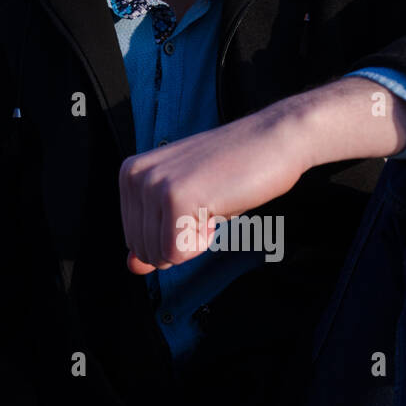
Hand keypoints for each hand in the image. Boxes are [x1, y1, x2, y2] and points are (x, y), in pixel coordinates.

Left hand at [118, 100, 309, 274]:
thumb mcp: (185, 206)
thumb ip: (154, 236)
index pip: (136, 241)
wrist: (275, 138)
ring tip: (213, 202)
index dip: (172, 237)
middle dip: (182, 242)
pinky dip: (203, 242)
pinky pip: (178, 253)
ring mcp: (154, 186)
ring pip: (161, 255)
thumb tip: (132, 267)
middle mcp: (135, 176)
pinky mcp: (176, 198)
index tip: (196, 203)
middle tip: (207, 204)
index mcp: (130, 173)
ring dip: (195, 240)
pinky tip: (217, 207)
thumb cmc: (235, 171)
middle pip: (145, 251)